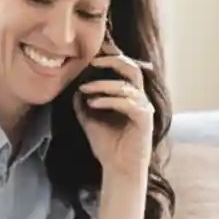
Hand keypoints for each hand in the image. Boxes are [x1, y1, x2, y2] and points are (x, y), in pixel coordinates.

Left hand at [74, 37, 153, 180]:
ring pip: (128, 85)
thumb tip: (74, 88)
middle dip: (113, 60)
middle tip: (92, 60)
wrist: (118, 169)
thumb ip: (83, 103)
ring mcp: (143, 108)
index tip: (93, 50)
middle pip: (132, 68)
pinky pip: (128, 103)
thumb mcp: (89, 119)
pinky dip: (109, 100)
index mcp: (127, 95)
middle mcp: (138, 98)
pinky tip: (93, 103)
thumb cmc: (107, 145)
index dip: (111, 55)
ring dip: (105, 84)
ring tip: (85, 88)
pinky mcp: (144, 119)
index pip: (123, 69)